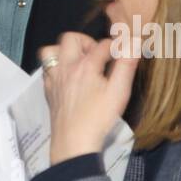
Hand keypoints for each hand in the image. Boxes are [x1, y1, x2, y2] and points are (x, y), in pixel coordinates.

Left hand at [39, 32, 138, 164]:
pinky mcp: (48, 90)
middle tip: (99, 57)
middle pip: (71, 38)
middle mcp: (66, 67)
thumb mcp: (119, 92)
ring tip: (80, 63)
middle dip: (87, 42)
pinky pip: (47, 68)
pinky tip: (68, 78)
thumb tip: (134, 43)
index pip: (103, 45)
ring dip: (65, 51)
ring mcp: (54, 78)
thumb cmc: (99, 118)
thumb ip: (126, 66)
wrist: (74, 143)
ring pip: (52, 50)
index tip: (123, 54)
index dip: (116, 47)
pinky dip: (57, 66)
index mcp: (85, 65)